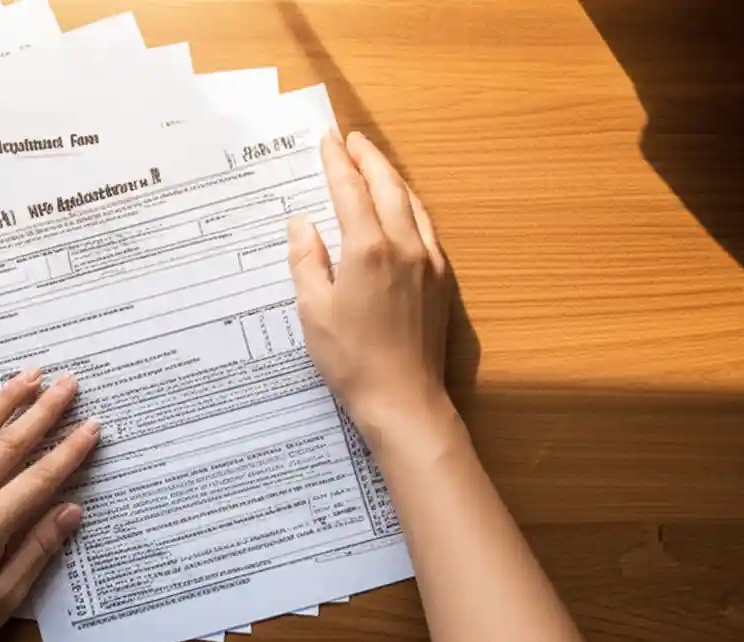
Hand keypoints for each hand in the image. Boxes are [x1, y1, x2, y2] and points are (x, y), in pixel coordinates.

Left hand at [0, 369, 99, 641]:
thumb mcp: (4, 597)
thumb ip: (38, 548)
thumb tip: (72, 509)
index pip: (40, 478)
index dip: (70, 450)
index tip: (93, 424)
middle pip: (8, 443)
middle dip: (42, 409)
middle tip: (68, 381)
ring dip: (2, 399)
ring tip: (28, 374)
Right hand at [288, 130, 451, 438]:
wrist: (404, 400)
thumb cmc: (351, 360)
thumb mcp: (313, 311)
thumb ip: (306, 261)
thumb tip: (302, 224)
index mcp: (368, 249)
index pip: (350, 190)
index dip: (336, 162)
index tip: (327, 141)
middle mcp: (404, 246)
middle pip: (387, 187)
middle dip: (368, 159)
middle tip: (352, 140)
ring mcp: (428, 262)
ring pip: (413, 204)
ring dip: (392, 178)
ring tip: (375, 165)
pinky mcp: (441, 281)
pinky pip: (427, 229)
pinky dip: (411, 207)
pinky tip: (404, 210)